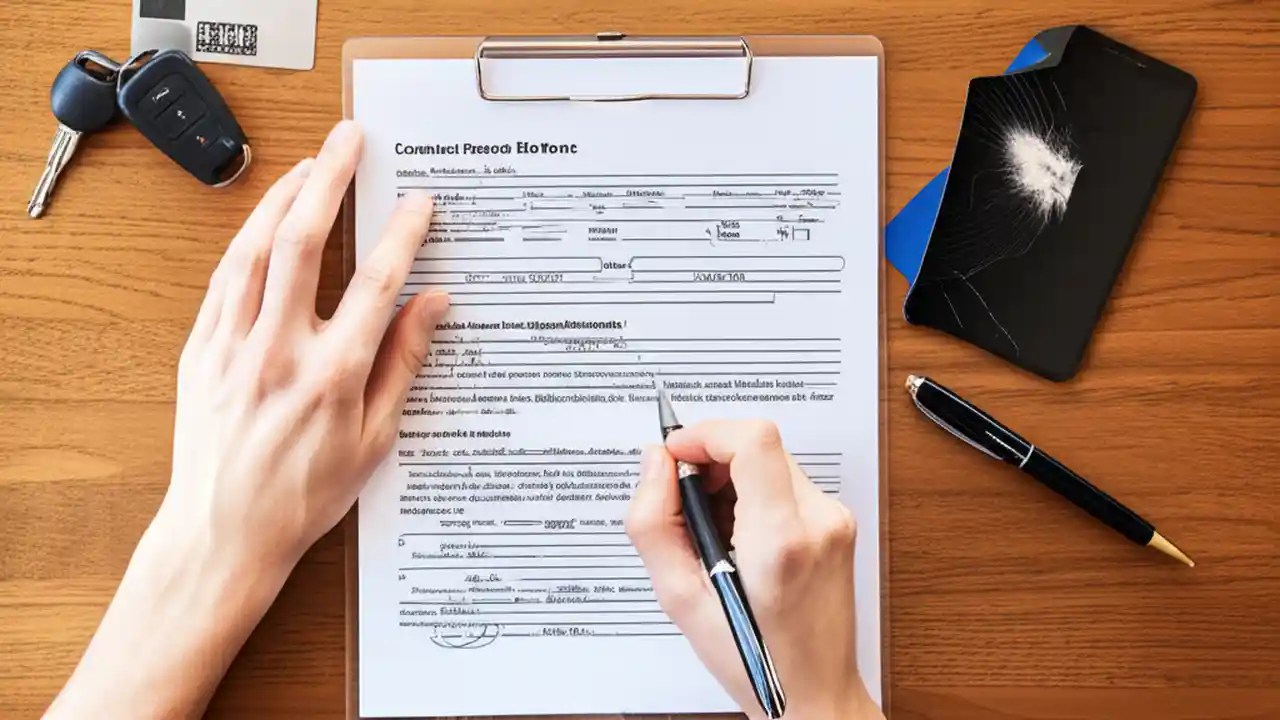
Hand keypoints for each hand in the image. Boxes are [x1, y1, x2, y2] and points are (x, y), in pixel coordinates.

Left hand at [165, 119, 448, 570]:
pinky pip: (223, 278)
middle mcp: (278, 350)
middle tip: (349, 140)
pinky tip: (263, 220)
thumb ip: (404, 364)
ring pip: (255, 249)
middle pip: (305, 242)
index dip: (403, 234)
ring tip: (307, 164)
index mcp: (332, 375)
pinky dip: (246, 239)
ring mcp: (232, 346)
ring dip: (283, 197)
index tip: (419, 203)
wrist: (223, 533)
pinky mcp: (200, 351)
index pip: (377, 283)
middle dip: (330, 180)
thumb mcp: (375, 440)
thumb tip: (433, 305)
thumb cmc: (304, 495)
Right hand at [626, 420, 881, 719]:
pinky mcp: (838, 522)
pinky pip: (786, 482)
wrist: (815, 692)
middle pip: (758, 444)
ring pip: (771, 460)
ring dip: (732, 479)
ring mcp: (834, 520)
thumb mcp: (680, 597)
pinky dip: (754, 495)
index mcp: (780, 541)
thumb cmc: (756, 658)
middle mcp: (818, 521)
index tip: (676, 453)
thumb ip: (654, 522)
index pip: (753, 440)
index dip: (705, 433)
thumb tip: (655, 463)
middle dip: (712, 459)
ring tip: (715, 532)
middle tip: (688, 505)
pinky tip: (740, 538)